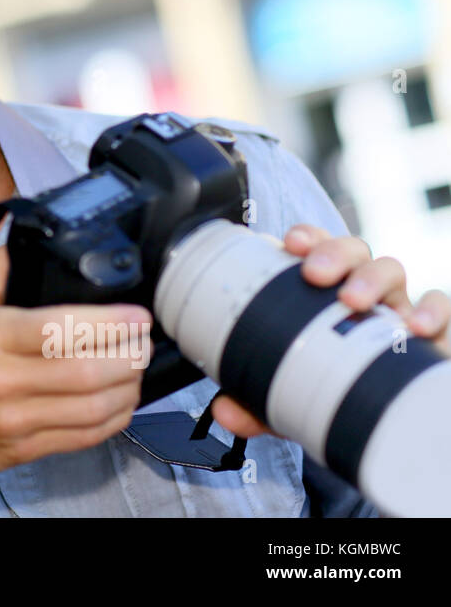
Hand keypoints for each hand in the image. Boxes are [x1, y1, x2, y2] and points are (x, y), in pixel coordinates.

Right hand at [0, 247, 150, 481]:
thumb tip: (22, 240)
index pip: (62, 329)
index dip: (111, 323)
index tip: (135, 315)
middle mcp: (2, 381)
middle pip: (89, 372)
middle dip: (131, 355)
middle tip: (144, 340)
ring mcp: (13, 421)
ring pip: (94, 410)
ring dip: (130, 389)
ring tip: (137, 368)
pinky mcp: (21, 450)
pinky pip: (82, 438)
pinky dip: (113, 421)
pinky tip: (120, 402)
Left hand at [212, 224, 450, 438]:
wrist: (385, 415)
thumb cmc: (333, 389)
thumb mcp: (288, 396)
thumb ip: (256, 400)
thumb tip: (225, 410)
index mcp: (321, 293)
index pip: (313, 249)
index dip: (305, 238)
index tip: (289, 243)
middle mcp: (359, 291)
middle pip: (350, 250)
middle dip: (332, 252)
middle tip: (313, 274)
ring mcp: (396, 307)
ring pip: (390, 269)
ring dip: (371, 277)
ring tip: (353, 299)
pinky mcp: (433, 331)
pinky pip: (441, 307)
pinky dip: (432, 310)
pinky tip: (416, 326)